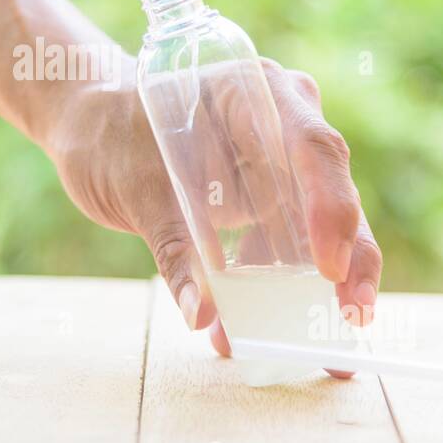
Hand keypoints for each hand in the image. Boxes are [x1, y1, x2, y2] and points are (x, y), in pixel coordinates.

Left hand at [46, 60, 381, 358]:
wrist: (88, 126)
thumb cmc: (108, 134)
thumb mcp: (134, 188)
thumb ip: (173, 248)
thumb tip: (201, 316)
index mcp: (253, 93)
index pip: (312, 146)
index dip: (330, 205)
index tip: (330, 265)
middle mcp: (278, 123)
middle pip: (330, 190)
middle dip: (350, 257)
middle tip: (355, 315)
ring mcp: (275, 165)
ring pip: (316, 227)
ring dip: (315, 288)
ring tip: (320, 349)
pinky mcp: (262, 203)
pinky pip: (280, 250)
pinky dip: (268, 293)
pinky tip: (242, 335)